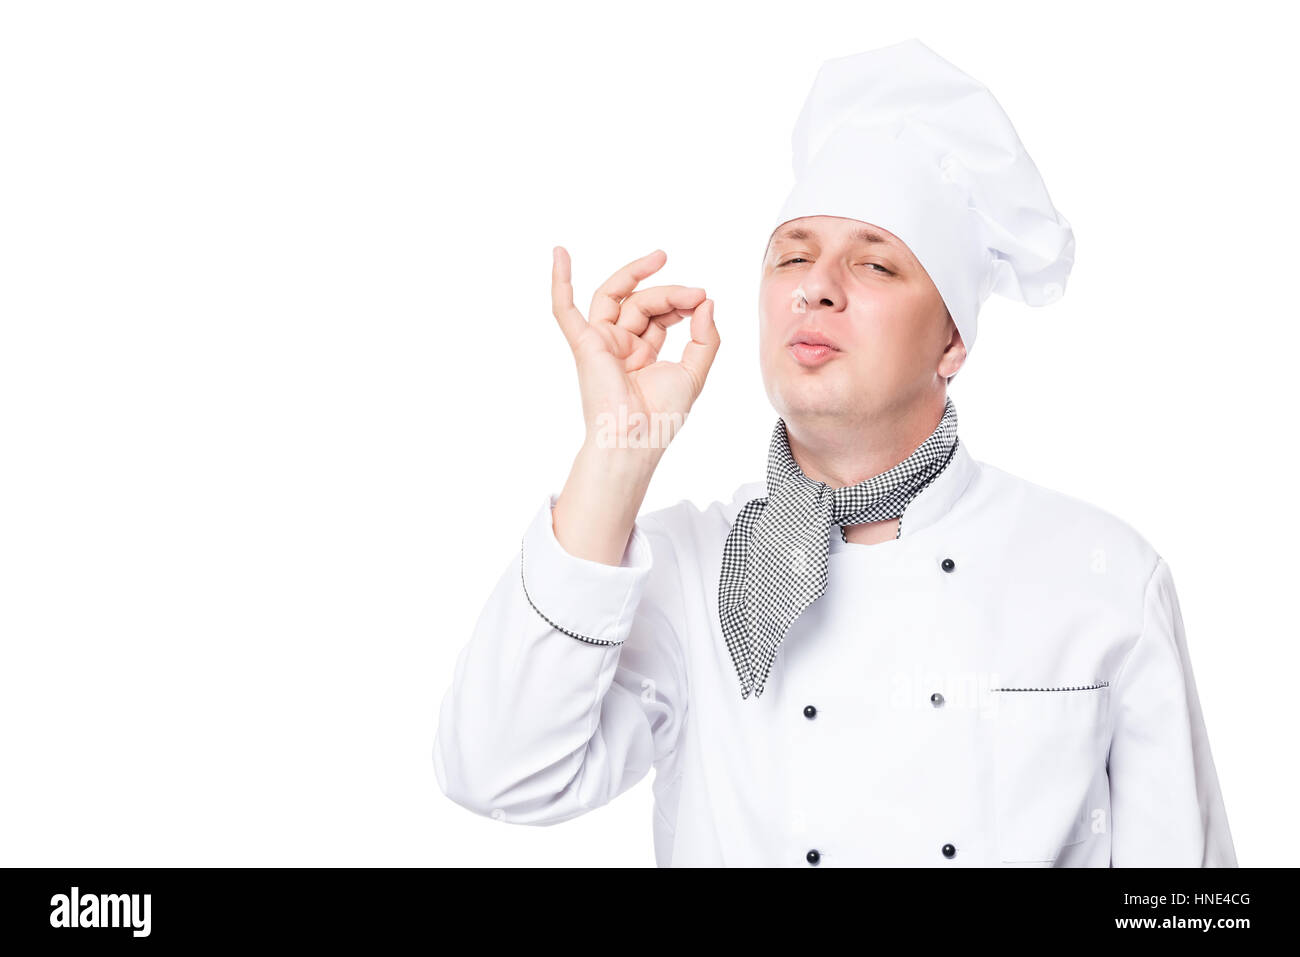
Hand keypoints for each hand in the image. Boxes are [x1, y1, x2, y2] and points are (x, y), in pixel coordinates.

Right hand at [551, 246, 719, 453]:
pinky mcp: (585, 345)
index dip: (682, 302)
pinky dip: (560, 282)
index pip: (660, 315)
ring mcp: (600, 343)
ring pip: (616, 296)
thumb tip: (707, 302)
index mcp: (642, 353)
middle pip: (641, 302)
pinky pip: (564, 310)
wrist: (638, 437)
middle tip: (696, 292)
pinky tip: (559, 254)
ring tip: (660, 257)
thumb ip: (704, 338)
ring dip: (635, 274)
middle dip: (670, 293)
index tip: (704, 299)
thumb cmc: (662, 415)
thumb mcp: (694, 372)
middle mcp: (619, 345)